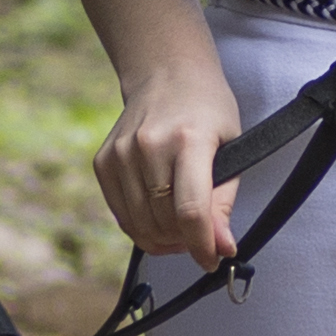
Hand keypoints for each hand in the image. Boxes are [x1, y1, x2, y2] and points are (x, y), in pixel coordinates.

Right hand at [93, 60, 243, 265]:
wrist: (166, 74)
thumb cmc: (206, 111)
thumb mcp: (232, 148)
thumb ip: (223, 201)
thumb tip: (222, 248)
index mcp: (188, 140)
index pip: (190, 211)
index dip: (202, 246)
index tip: (213, 260)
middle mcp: (148, 146)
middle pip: (164, 222)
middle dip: (186, 242)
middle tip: (202, 237)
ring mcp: (120, 154)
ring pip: (140, 226)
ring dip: (164, 239)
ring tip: (183, 229)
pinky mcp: (103, 162)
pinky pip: (122, 215)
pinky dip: (142, 227)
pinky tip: (160, 216)